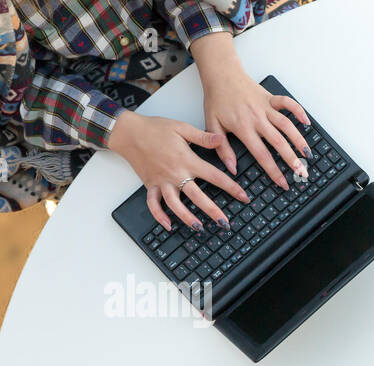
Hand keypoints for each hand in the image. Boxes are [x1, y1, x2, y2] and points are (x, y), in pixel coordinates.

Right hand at [106, 110, 248, 230]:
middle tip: (225, 224)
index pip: (215, 177)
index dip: (232, 188)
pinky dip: (160, 216)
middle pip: (198, 197)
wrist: (129, 132)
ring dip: (187, 218)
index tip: (244, 197)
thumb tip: (221, 140)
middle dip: (213, 212)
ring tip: (199, 229)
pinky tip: (169, 226)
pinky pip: (154, 204)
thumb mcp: (182, 128)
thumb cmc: (155, 128)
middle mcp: (175, 174)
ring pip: (175, 205)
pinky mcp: (150, 185)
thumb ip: (203, 137)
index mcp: (187, 161)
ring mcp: (162, 182)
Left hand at [193, 33, 310, 189]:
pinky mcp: (270, 98)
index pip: (262, 155)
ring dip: (299, 140)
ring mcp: (265, 107)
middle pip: (279, 143)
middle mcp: (257, 118)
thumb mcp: (212, 125)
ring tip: (308, 155)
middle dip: (292, 160)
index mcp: (243, 127)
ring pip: (287, 125)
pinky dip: (299, 111)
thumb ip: (222, 148)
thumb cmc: (216, 99)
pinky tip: (307, 123)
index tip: (283, 183)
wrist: (220, 74)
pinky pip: (288, 103)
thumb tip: (232, 168)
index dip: (274, 171)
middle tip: (302, 173)